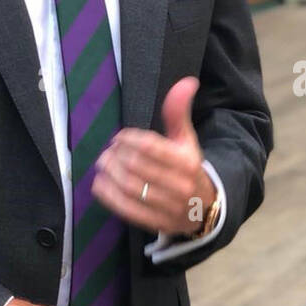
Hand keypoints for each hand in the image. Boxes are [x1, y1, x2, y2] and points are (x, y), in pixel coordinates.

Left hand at [91, 76, 216, 235]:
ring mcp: (168, 208)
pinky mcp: (156, 223)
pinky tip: (101, 183)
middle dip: (116, 155)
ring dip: (110, 173)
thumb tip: (187, 82)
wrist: (204, 208)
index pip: (150, 147)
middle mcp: (180, 186)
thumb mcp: (186, 140)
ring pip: (129, 187)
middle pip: (136, 166)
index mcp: (188, 162)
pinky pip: (125, 208)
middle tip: (109, 150)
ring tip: (103, 164)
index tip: (121, 137)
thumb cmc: (188, 168)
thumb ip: (179, 112)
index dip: (129, 139)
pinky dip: (108, 194)